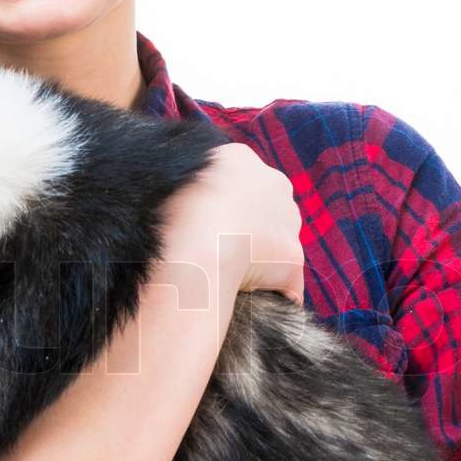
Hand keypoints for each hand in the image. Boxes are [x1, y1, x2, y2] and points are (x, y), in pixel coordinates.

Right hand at [160, 142, 304, 303]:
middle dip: (249, 228)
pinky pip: (286, 281)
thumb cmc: (167, 215)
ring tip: (228, 277)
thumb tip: (178, 200)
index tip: (205, 225)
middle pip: (266, 208)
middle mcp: (272, 182)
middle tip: (217, 250)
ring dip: (260, 259)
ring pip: (277, 242)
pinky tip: (249, 301)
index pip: (239, 181)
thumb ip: (184, 185)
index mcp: (239, 158)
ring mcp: (288, 220)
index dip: (223, 206)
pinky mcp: (293, 256)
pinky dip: (272, 292)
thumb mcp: (166, 181)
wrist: (191, 247)